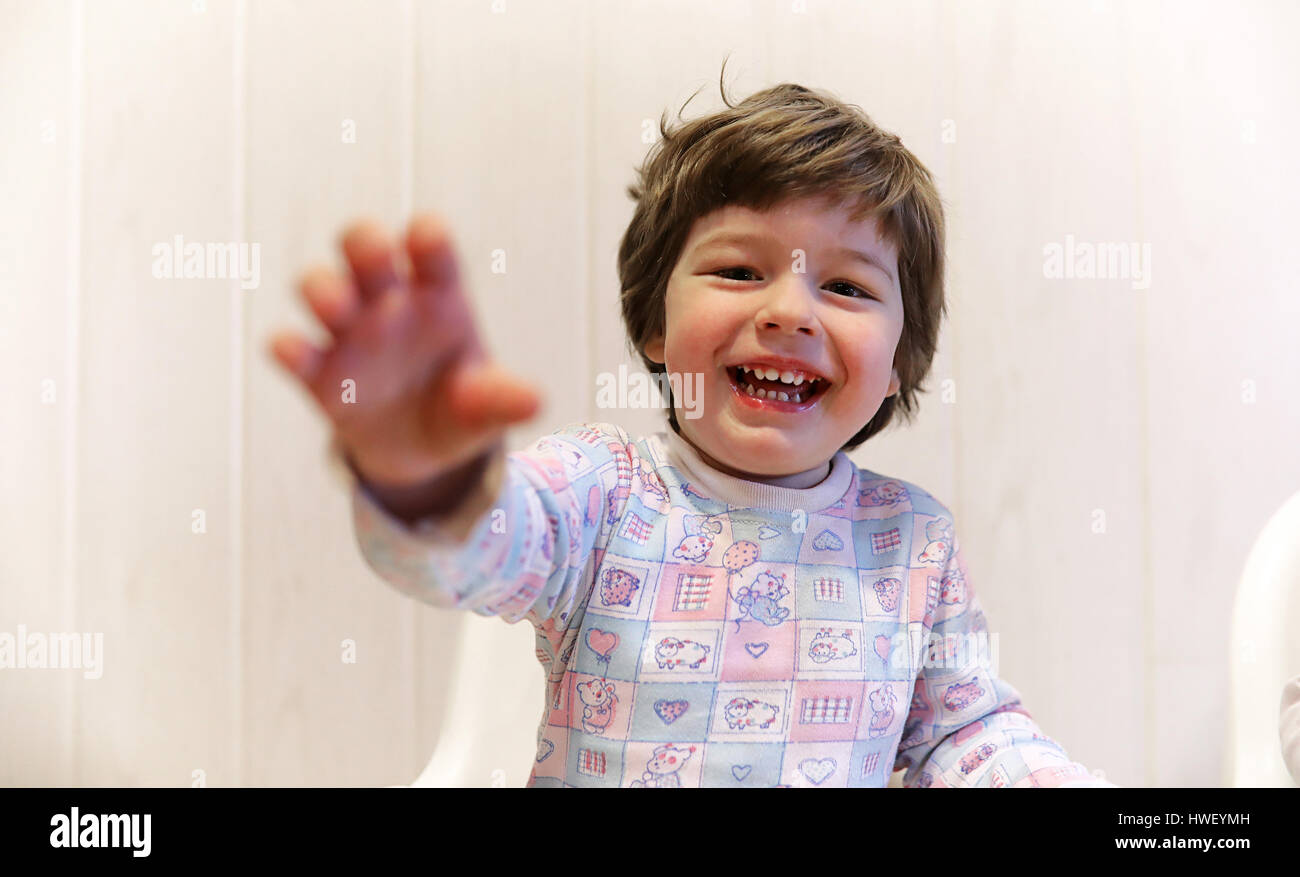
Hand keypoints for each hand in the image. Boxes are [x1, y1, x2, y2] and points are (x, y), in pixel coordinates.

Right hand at [268, 214, 540, 488]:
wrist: (425, 454)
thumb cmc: (463, 408)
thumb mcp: (489, 406)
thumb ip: (505, 399)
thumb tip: (537, 403)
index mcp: (438, 295)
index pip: (429, 245)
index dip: (426, 236)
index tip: (427, 243)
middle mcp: (389, 302)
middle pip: (363, 245)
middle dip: (365, 243)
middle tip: (376, 262)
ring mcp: (350, 334)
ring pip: (319, 285)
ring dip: (322, 289)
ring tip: (339, 312)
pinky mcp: (319, 375)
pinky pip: (292, 349)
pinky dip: (286, 346)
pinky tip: (293, 350)